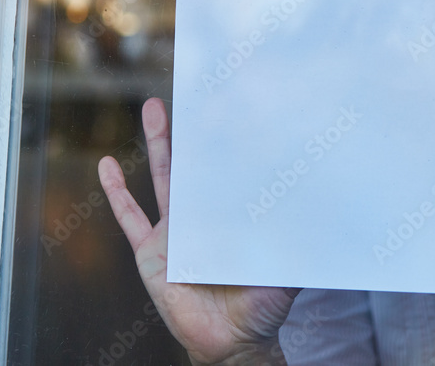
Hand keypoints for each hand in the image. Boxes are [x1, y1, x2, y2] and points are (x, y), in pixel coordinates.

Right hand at [98, 98, 298, 364]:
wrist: (229, 342)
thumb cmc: (259, 307)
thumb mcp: (285, 272)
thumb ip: (298, 246)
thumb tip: (327, 219)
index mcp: (230, 216)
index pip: (229, 171)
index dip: (229, 143)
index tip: (233, 107)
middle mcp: (201, 217)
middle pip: (194, 164)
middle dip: (190, 130)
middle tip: (187, 94)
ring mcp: (173, 232)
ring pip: (164, 178)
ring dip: (158, 144)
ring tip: (154, 109)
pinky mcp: (150, 252)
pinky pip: (129, 217)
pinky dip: (117, 192)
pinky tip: (107, 166)